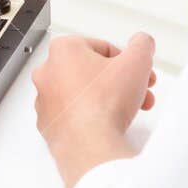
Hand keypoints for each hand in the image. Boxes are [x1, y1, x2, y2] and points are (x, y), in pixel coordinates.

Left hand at [32, 33, 156, 187]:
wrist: (90, 144)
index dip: (126, 61)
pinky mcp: (49, 124)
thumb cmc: (104, 104)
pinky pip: (74, 115)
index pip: (103, 47)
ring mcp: (45, 100)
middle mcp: (48, 73)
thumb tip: (141, 43)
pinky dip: (90, 117)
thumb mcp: (137, 62)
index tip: (137, 71)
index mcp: (63, 50)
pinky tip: (107, 124)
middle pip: (93, 72)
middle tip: (138, 91)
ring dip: (108, 99)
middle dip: (121, 81)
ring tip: (128, 110)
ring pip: (84, 94)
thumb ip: (142, 45)